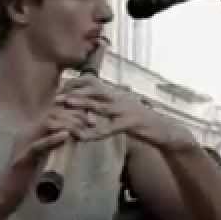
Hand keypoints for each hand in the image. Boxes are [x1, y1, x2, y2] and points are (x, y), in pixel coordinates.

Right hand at [0, 104, 87, 213]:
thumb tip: (72, 136)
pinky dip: (52, 139)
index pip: (53, 110)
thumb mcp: (43, 156)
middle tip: (91, 122)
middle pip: (51, 113)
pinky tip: (66, 136)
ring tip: (83, 130)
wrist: (8, 195)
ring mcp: (22, 145)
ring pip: (46, 124)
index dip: (72, 110)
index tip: (90, 118)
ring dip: (68, 125)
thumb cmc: (27, 178)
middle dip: (74, 115)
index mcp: (30, 131)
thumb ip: (54, 144)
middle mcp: (25, 133)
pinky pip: (37, 145)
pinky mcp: (21, 160)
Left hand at [58, 76, 195, 151]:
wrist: (165, 131)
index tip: (58, 89)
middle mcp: (120, 98)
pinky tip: (84, 137)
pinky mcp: (131, 123)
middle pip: (94, 89)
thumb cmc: (140, 123)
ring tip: (67, 103)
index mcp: (116, 94)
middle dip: (74, 91)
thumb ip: (106, 106)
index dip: (75, 84)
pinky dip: (96, 132)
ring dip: (83, 103)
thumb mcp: (121, 111)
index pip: (93, 83)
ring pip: (101, 105)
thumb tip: (89, 106)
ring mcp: (126, 109)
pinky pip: (110, 128)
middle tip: (55, 95)